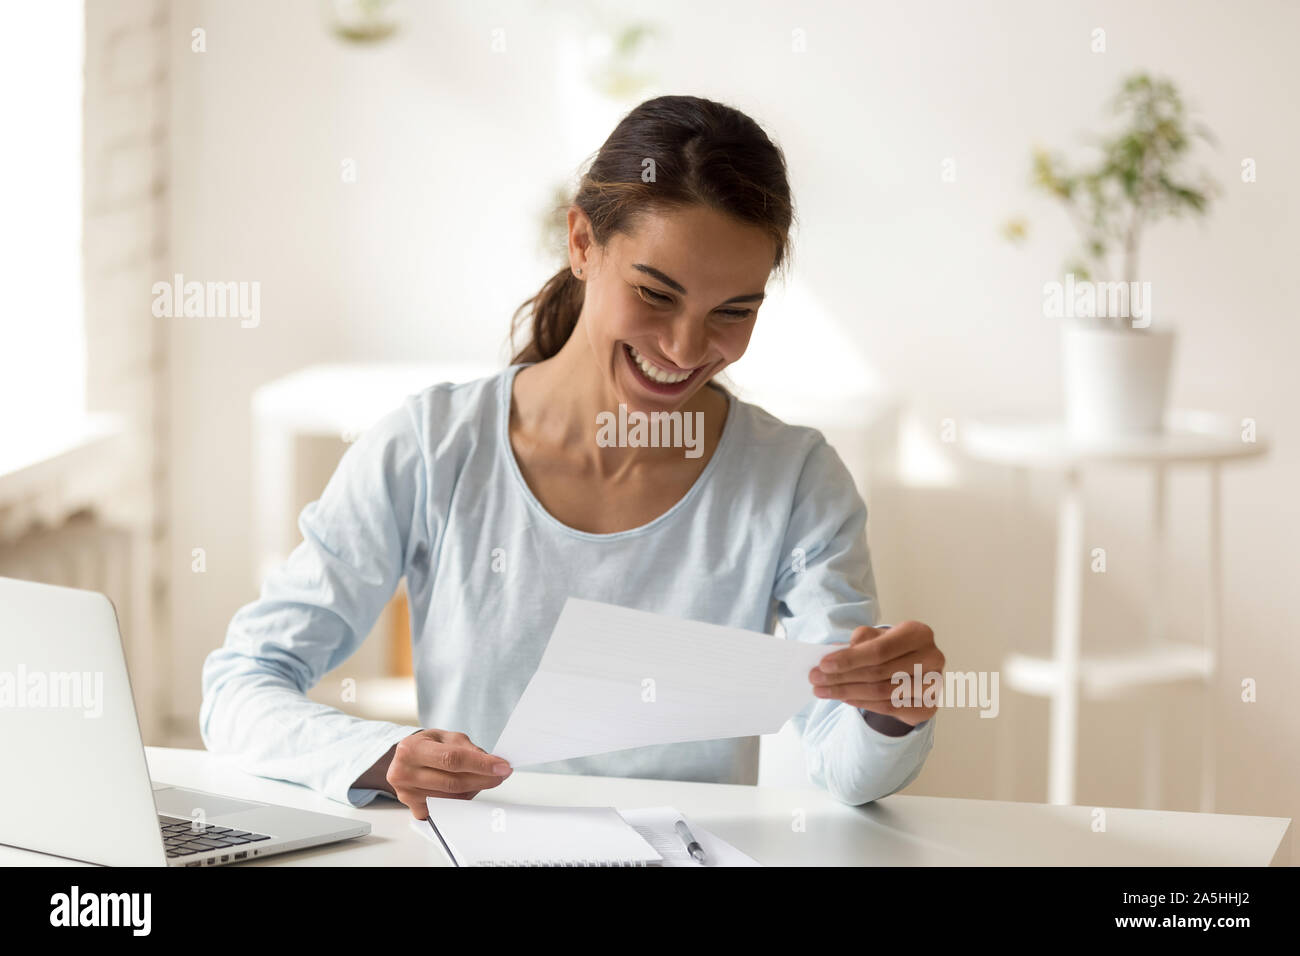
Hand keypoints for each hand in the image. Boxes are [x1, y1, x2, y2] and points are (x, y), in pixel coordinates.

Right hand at [386, 729, 512, 818]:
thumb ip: (466, 748)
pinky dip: (462, 800)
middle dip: (483, 779)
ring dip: (475, 789)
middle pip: (453, 782)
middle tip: (501, 774)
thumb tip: (491, 762)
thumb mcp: (444, 737)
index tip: (501, 766)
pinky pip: (446, 809)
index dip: (480, 764)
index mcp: (411, 749)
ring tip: (486, 779)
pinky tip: (470, 789)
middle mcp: (404, 773)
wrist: (402, 759)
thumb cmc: (424, 746)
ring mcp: (407, 794)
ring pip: (452, 797)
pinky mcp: (413, 808)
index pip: (452, 759)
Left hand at [808, 621, 943, 726]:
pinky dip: (863, 703)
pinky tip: (845, 698)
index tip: (822, 665)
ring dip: (848, 693)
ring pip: (882, 692)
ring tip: (824, 691)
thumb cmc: (890, 649)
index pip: (879, 650)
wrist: (914, 669)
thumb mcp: (875, 638)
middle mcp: (932, 658)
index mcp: (918, 633)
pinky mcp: (929, 706)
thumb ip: (858, 642)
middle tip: (816, 680)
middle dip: (842, 677)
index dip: (849, 659)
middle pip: (879, 672)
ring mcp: (934, 684)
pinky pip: (889, 707)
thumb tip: (832, 656)